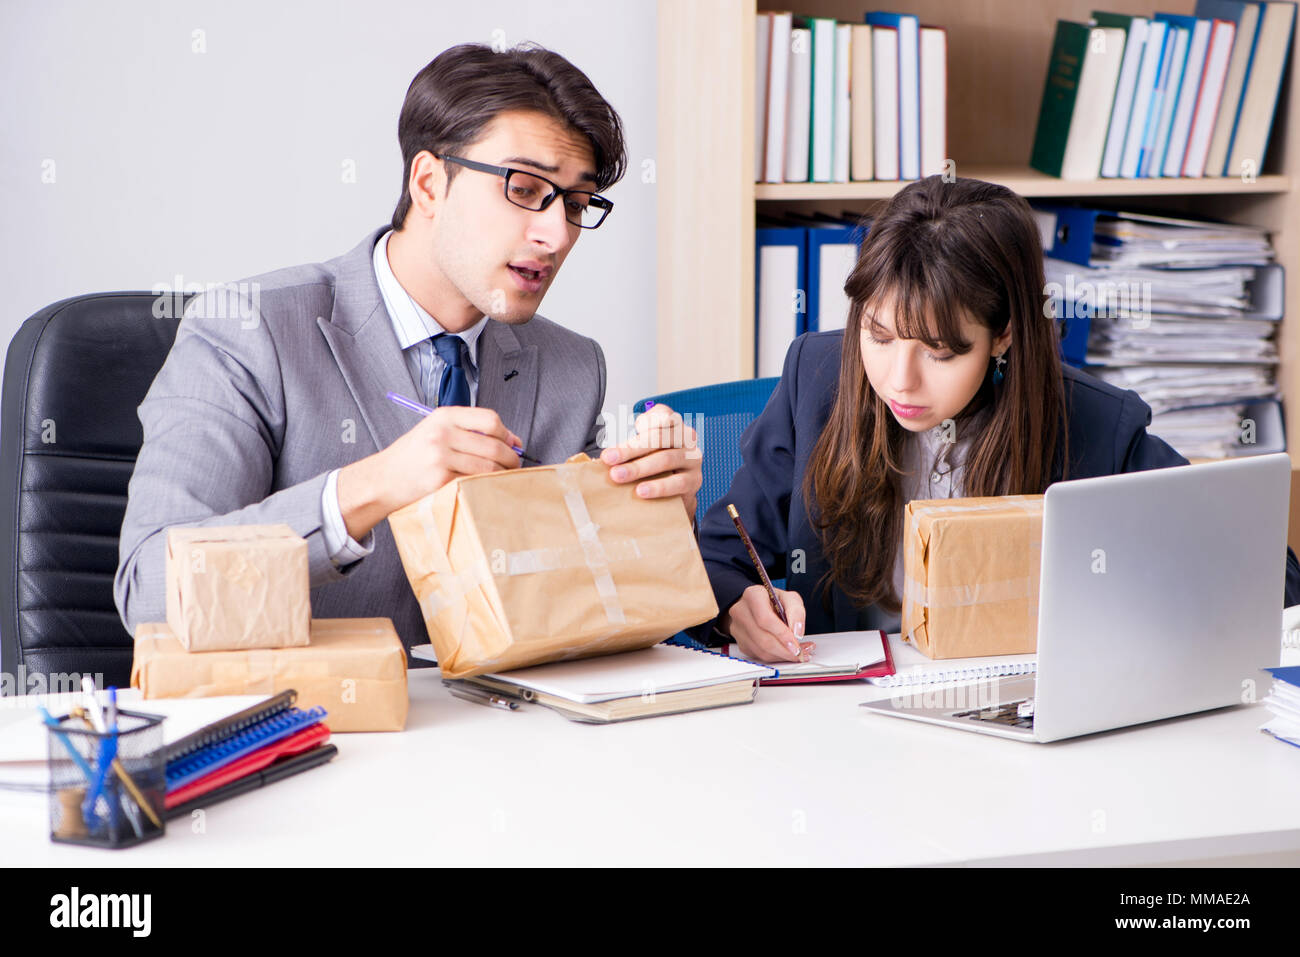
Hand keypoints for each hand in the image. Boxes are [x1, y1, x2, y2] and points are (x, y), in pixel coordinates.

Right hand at [337, 406, 521, 539]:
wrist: (383, 479)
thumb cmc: (412, 457)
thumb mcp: (435, 432)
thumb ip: (469, 432)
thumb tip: (512, 440)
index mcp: (444, 417)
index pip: (489, 419)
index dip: (507, 434)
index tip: (513, 444)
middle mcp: (442, 434)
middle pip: (493, 445)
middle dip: (510, 459)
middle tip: (514, 466)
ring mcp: (441, 457)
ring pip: (488, 466)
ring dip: (502, 474)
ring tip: (502, 478)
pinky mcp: (440, 480)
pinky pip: (475, 482)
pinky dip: (486, 485)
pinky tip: (485, 486)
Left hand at [600, 403, 702, 519]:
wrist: (676, 489)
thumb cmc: (656, 463)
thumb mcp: (645, 447)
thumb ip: (632, 442)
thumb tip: (609, 453)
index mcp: (674, 424)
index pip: (663, 415)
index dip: (650, 419)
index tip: (636, 426)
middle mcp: (686, 438)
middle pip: (659, 438)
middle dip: (630, 448)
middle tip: (608, 458)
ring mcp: (692, 458)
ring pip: (666, 459)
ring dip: (639, 468)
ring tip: (618, 476)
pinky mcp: (694, 480)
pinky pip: (677, 483)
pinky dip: (658, 487)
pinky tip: (641, 491)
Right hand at [720, 585, 813, 663]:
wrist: (755, 605)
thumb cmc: (772, 600)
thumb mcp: (789, 598)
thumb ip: (796, 612)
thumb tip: (797, 632)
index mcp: (753, 596)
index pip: (765, 619)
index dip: (782, 635)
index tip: (796, 644)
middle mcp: (741, 612)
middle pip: (763, 639)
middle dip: (785, 650)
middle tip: (802, 652)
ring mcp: (738, 629)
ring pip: (761, 651)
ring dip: (782, 656)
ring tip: (798, 653)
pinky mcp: (741, 642)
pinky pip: (759, 656)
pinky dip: (776, 657)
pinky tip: (787, 653)